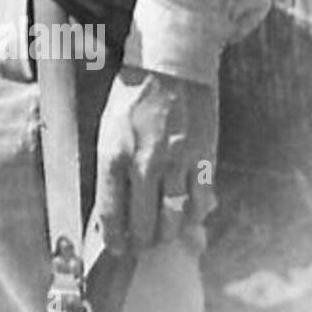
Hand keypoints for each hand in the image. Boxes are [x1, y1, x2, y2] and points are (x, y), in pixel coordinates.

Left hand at [93, 66, 217, 255]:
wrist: (170, 64)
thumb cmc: (134, 95)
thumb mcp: (109, 128)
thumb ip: (112, 168)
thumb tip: (115, 205)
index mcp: (113, 154)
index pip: (111, 212)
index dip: (114, 238)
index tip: (116, 248)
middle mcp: (144, 163)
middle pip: (143, 223)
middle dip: (141, 242)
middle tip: (140, 246)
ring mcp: (176, 163)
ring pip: (174, 220)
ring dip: (168, 234)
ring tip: (162, 235)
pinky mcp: (203, 159)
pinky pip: (201, 202)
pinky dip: (195, 215)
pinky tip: (189, 215)